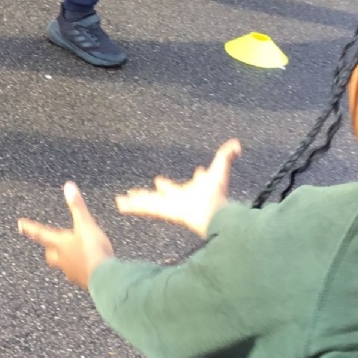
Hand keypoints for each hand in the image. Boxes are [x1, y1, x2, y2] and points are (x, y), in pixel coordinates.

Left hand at [18, 182, 113, 288]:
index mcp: (60, 244)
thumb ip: (77, 206)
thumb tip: (68, 186)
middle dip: (50, 249)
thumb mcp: (85, 224)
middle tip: (49, 245)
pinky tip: (88, 268)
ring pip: (64, 266)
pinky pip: (78, 275)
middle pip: (50, 255)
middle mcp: (63, 260)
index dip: (30, 228)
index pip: (41, 234)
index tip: (20, 224)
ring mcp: (73, 273)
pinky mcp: (84, 282)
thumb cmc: (93, 250)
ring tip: (73, 256)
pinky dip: (81, 270)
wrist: (105, 277)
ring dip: (66, 260)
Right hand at [114, 139, 240, 238]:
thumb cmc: (215, 195)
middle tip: (157, 182)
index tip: (197, 171)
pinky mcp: (160, 210)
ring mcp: (169, 206)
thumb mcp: (220, 170)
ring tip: (124, 199)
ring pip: (150, 202)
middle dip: (163, 188)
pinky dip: (132, 206)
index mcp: (196, 191)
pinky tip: (120, 204)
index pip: (196, 182)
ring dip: (138, 200)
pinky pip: (143, 207)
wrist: (210, 214)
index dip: (198, 177)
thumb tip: (237, 144)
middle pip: (168, 193)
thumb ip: (227, 156)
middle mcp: (181, 199)